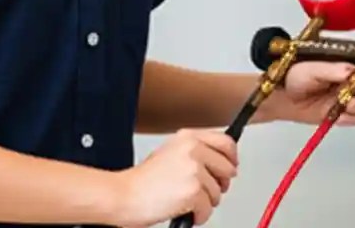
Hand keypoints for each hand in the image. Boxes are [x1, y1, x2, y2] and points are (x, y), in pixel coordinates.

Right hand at [112, 129, 237, 226]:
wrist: (123, 195)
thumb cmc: (142, 181)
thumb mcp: (169, 154)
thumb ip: (194, 152)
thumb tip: (219, 161)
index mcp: (188, 138)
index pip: (226, 142)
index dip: (232, 158)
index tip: (231, 166)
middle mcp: (193, 150)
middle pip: (228, 168)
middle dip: (220, 184)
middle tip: (207, 191)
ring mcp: (194, 170)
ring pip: (218, 191)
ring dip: (206, 202)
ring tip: (186, 201)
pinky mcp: (193, 191)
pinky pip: (208, 208)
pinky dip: (199, 215)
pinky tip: (185, 211)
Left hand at [268, 62, 354, 126]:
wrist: (283, 98)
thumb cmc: (295, 76)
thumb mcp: (312, 68)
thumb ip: (333, 70)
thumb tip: (352, 70)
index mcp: (352, 63)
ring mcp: (353, 97)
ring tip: (349, 102)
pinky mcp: (347, 114)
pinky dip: (352, 118)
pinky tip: (340, 114)